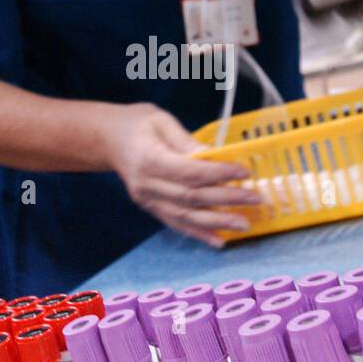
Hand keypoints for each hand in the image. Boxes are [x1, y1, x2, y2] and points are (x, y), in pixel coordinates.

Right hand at [103, 103, 260, 246]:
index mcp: (148, 159)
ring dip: (218, 222)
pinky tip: (219, 241)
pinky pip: (177, 224)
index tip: (244, 171)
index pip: (189, 171)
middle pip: (191, 197)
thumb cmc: (137, 124)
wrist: (107, 140)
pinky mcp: (151, 208)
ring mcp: (148, 201)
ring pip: (186, 216)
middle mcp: (147, 185)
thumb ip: (186, 141)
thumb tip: (213, 156)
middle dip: (226, 199)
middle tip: (255, 198)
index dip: (218, 173)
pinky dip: (199, 234)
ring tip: (244, 224)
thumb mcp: (161, 120)